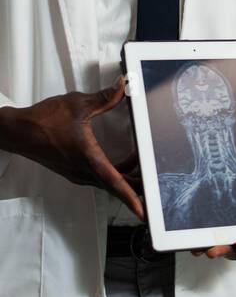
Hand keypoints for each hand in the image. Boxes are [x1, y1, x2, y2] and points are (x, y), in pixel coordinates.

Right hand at [0, 75, 143, 218]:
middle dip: (137, 186)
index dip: (131, 198)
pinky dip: (115, 172)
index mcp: (88, 159)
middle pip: (116, 185)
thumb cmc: (43, 120)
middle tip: (156, 182)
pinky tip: (124, 160)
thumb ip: (105, 98)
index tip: (143, 211)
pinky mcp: (73, 171)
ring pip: (109, 181)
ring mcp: (78, 173)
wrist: (17, 131)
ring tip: (144, 166)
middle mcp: (84, 171)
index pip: (115, 183)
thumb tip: (123, 86)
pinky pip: (100, 176)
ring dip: (127, 177)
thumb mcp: (78, 104)